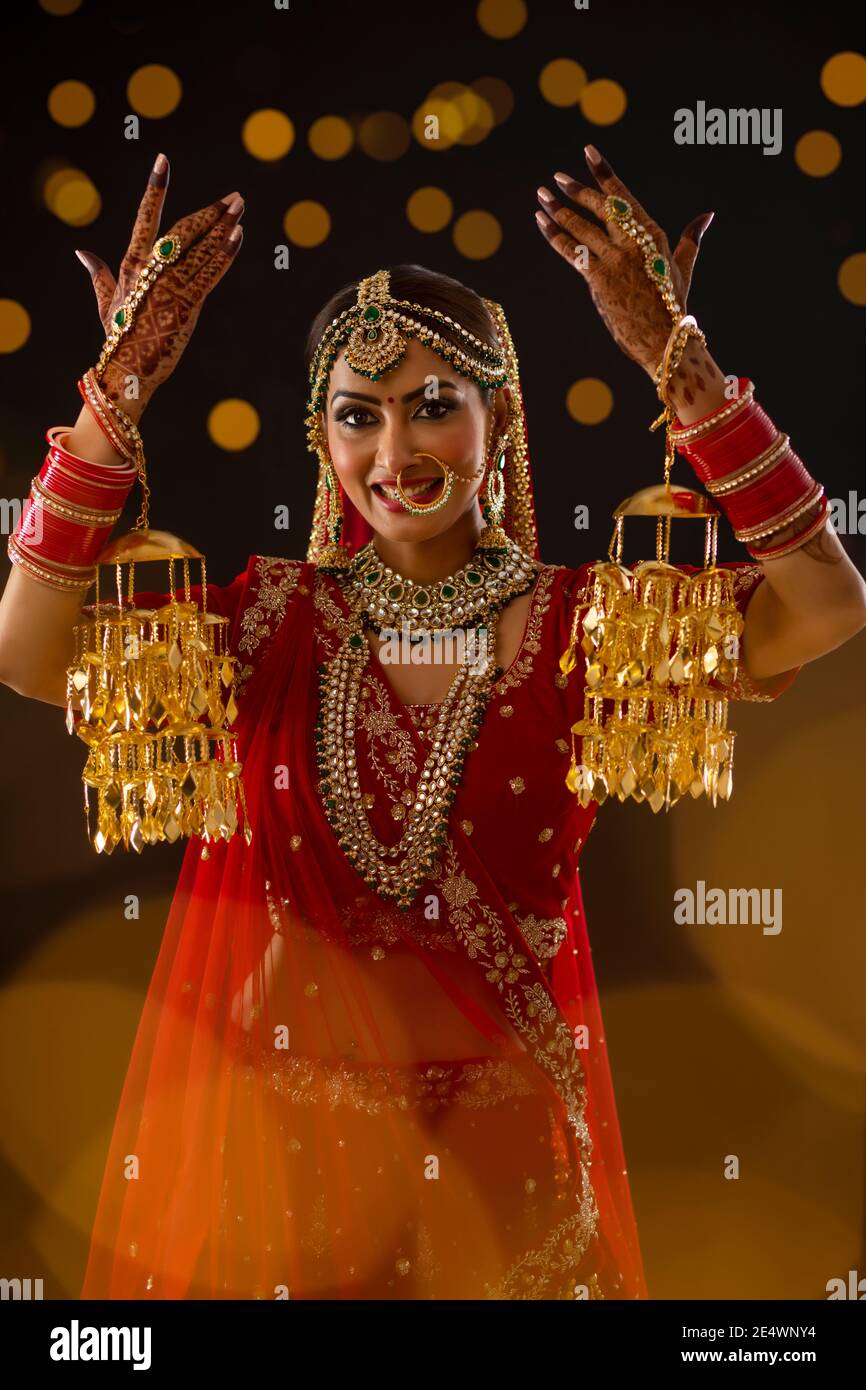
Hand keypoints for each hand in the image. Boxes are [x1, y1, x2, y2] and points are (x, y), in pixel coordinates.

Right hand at [74, 153, 243, 418]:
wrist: (127, 372)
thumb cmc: (117, 340)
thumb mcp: (106, 303)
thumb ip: (99, 274)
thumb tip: (82, 252)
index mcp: (131, 266)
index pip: (144, 218)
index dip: (155, 188)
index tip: (164, 161)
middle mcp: (152, 271)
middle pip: (183, 231)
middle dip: (210, 212)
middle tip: (233, 196)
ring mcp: (171, 287)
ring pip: (202, 250)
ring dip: (224, 227)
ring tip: (240, 207)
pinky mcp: (189, 306)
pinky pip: (211, 274)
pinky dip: (226, 254)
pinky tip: (239, 235)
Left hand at [535, 145, 713, 378]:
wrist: (664, 341)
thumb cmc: (673, 306)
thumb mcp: (684, 267)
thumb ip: (692, 238)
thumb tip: (708, 215)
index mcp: (653, 235)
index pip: (624, 197)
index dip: (604, 173)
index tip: (589, 152)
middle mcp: (633, 243)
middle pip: (600, 207)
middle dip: (577, 190)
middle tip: (558, 177)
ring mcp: (615, 260)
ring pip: (581, 227)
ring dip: (558, 210)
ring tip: (542, 195)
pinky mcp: (599, 280)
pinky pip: (572, 251)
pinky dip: (554, 235)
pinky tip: (541, 221)